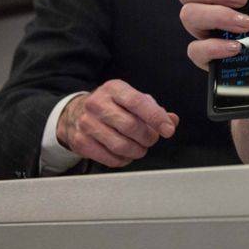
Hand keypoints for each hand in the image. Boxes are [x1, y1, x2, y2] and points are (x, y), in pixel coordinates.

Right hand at [56, 79, 178, 167]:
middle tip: (152, 139)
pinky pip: (109, 158)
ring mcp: (86, 123)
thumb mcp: (132, 100)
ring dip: (137, 151)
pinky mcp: (80, 141)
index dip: (155, 118)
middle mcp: (97, 103)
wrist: (76, 112)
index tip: (168, 130)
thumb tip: (172, 120)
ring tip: (140, 148)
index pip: (137, 102)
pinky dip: (123, 160)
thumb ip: (154, 109)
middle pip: (130, 126)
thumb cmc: (112, 106)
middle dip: (148, 137)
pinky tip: (126, 155)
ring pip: (120, 145)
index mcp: (114, 89)